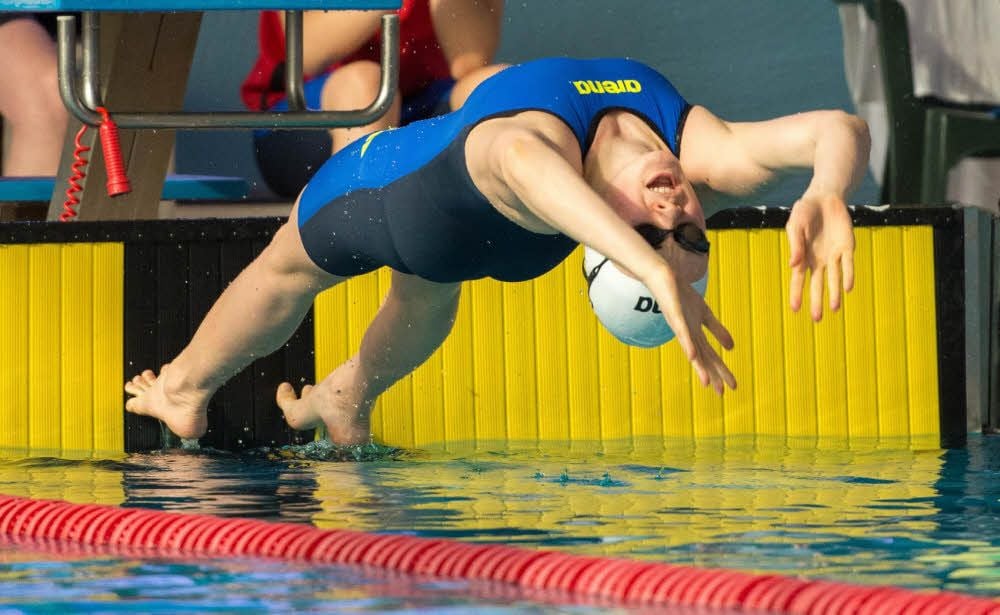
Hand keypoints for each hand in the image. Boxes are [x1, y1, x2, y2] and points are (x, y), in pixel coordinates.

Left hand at [650, 270, 736, 393]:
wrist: (663, 276)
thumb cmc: (681, 296)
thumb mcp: (704, 314)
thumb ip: (717, 330)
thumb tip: (732, 348)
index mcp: (695, 335)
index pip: (710, 356)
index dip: (721, 371)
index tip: (732, 387)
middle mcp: (687, 334)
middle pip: (703, 358)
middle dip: (713, 375)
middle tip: (723, 394)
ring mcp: (680, 326)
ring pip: (691, 350)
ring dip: (699, 367)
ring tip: (706, 383)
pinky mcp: (674, 314)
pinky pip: (681, 331)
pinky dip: (687, 344)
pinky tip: (692, 356)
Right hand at [785, 192, 855, 320]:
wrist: (825, 197)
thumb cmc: (805, 211)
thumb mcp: (795, 225)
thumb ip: (795, 245)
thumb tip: (793, 265)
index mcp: (803, 256)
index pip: (798, 279)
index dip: (797, 294)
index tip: (795, 309)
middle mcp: (818, 259)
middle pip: (817, 284)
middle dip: (817, 301)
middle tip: (817, 319)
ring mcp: (834, 254)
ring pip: (834, 278)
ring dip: (834, 293)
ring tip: (835, 309)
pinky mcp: (847, 246)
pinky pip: (848, 264)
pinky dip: (847, 275)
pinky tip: (847, 288)